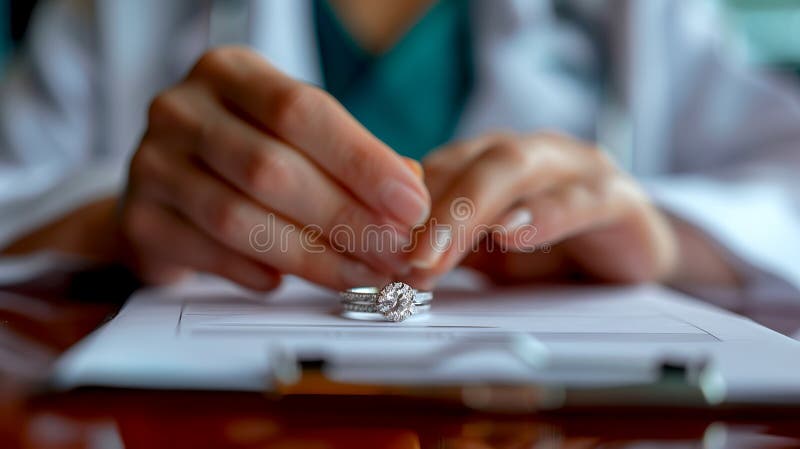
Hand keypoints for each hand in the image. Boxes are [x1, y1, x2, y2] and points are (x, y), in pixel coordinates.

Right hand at [121, 46, 428, 289]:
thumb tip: (410, 194)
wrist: (168, 185)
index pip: (301, 111)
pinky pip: (211, 254)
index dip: (362, 162)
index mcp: (230, 73)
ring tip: (361, 275)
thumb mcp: (296, 137)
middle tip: (395, 253)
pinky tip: (291, 281)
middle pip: (272, 169)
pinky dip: (259, 271)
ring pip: (239, 219)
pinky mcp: (139, 220)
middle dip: (346, 219)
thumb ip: (350, 159)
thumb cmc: (247, 153)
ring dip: (312, 257)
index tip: (412, 204)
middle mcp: (182, 110)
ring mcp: (151, 164)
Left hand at [404, 132, 678, 287]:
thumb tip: (387, 257)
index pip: (442, 167)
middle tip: (406, 256)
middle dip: (434, 209)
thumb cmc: (553, 251)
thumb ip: (450, 245)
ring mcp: (576, 168)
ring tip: (438, 251)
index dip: (406, 204)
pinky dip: (545, 215)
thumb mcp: (490, 253)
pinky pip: (581, 200)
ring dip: (471, 209)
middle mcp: (532, 152)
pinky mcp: (618, 197)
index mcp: (495, 159)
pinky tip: (514, 233)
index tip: (375, 244)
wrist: (629, 262)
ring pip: (517, 169)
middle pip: (475, 161)